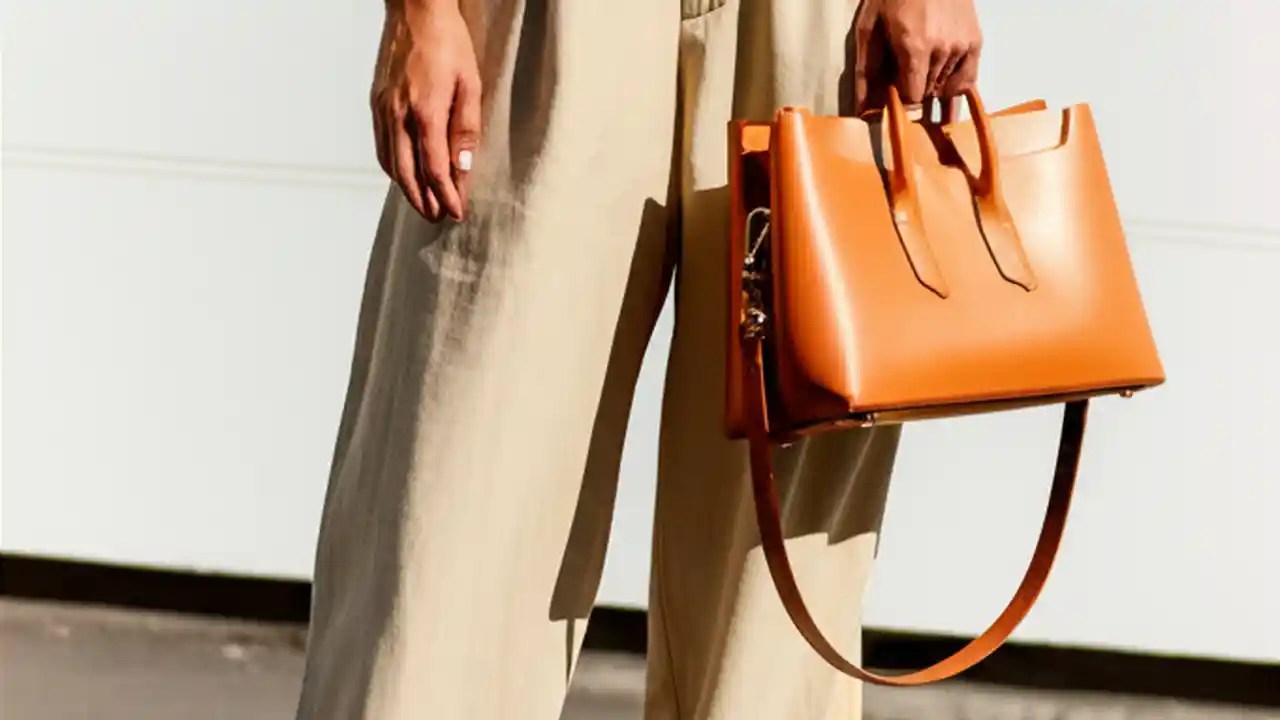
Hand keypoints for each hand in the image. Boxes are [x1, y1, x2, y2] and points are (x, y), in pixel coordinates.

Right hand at [371, 0, 480, 220]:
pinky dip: (392, 168)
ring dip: (407, 190)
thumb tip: (463, 168)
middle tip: (438, 218)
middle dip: (424, 202)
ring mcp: (383, 110)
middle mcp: (398, 115)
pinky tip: (405, 175)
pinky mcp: (376, 104)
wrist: (415, 11)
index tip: (457, 212)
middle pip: (407, 174)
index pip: (435, 169)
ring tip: (424, 204)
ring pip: (390, 164)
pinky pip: (381, 146)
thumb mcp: (470, 84)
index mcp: (425, 111)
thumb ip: (466, 129)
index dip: (446, 196)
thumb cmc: (449, 44)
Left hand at [852, 0, 981, 113]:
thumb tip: (863, 109)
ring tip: (922, 65)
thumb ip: (867, 70)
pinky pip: (968, 80)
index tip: (892, 88)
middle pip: (927, 94)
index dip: (900, 97)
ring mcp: (962, 46)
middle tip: (904, 69)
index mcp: (915, 47)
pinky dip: (954, 84)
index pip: (911, 98)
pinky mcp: (975, 41)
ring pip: (946, 88)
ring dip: (932, 85)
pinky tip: (942, 78)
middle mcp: (943, 50)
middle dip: (914, 88)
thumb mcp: (869, 27)